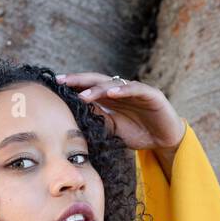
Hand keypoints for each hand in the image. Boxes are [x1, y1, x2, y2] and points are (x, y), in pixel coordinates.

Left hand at [55, 71, 185, 152]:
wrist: (165, 140)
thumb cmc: (138, 133)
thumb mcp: (113, 129)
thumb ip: (98, 121)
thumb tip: (76, 118)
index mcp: (110, 97)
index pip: (88, 88)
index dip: (72, 86)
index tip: (54, 86)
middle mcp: (120, 90)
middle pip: (96, 80)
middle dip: (78, 80)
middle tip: (60, 81)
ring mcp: (135, 90)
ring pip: (113, 84)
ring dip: (97, 89)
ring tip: (82, 96)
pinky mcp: (151, 94)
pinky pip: (135, 89)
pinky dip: (123, 90)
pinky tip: (111, 93)